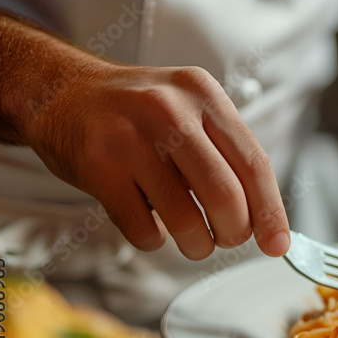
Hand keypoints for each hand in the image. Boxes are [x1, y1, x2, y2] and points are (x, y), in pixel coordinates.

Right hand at [26, 64, 289, 259]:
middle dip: (234, 232)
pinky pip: (143, 229)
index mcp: (203, 95)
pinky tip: (152, 225)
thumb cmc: (136, 113)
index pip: (254, 163)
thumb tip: (265, 219)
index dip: (271, 211)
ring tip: (194, 241)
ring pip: (186, 219)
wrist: (61, 92)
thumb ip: (226, 153)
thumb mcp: (189, 110)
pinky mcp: (97, 166)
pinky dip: (155, 240)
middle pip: (225, 195)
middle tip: (228, 239)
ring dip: (197, 245)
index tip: (277, 243)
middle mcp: (169, 110)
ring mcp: (130, 137)